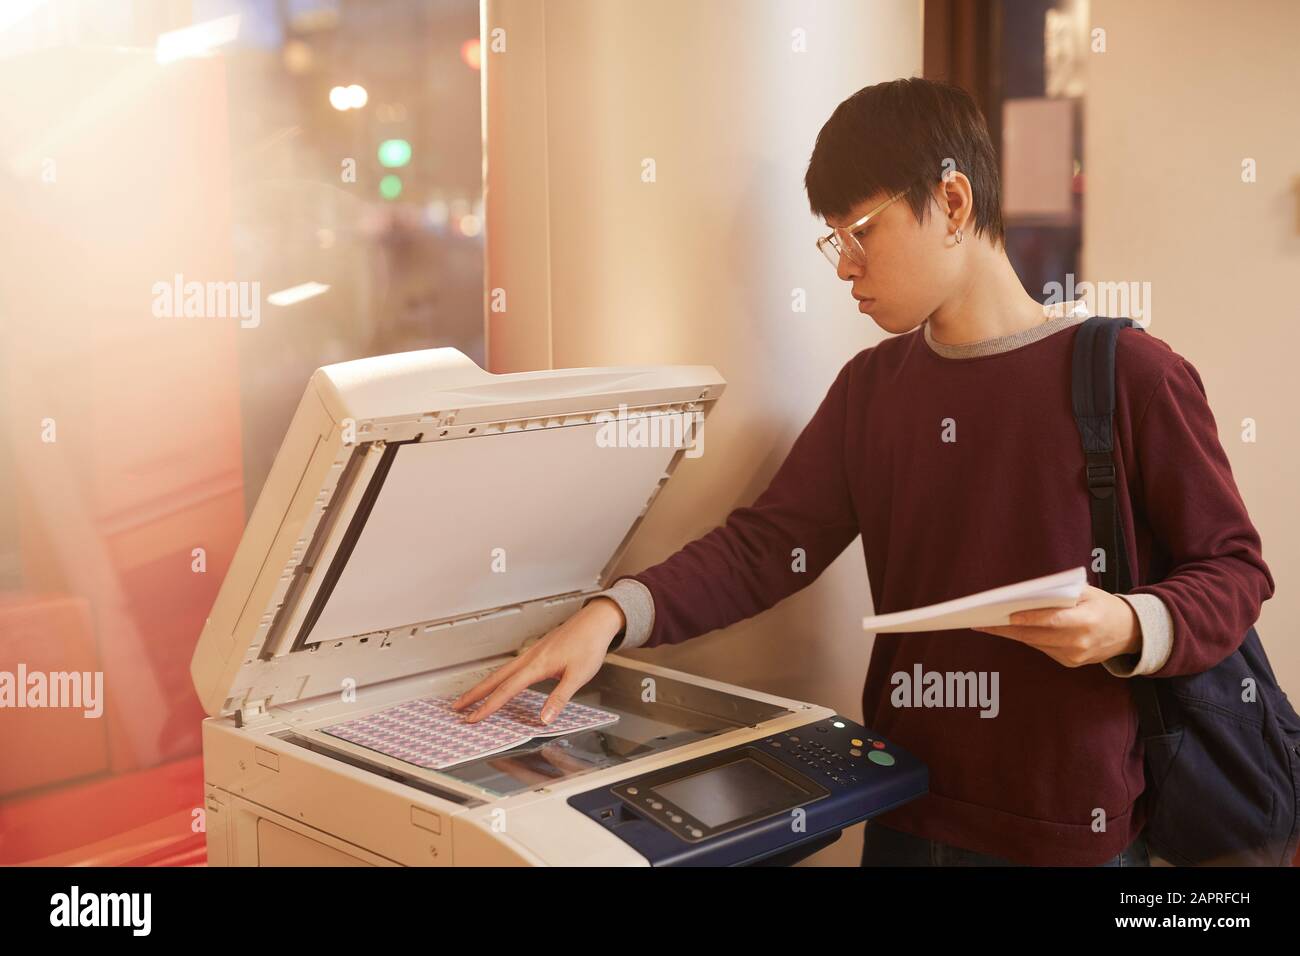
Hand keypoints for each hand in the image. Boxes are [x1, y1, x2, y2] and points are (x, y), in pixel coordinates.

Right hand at [451, 596, 625, 723]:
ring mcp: (532, 654)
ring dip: (484, 686)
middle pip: (495, 678)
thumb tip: (544, 719)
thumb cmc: (589, 644)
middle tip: (457, 708)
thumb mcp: (578, 675)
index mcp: (537, 665)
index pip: (507, 690)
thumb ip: (559, 698)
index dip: (489, 706)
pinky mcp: (537, 652)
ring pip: (501, 672)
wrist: (596, 621)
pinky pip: (510, 668)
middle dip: (474, 695)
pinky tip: (499, 683)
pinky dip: (498, 678)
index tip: (473, 718)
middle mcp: (530, 658)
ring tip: (470, 698)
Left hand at [971, 584, 1140, 667]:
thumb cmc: (1103, 605)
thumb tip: (1026, 595)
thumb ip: (1061, 593)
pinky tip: (1009, 630)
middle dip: (1007, 628)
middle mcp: (1080, 642)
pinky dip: (1026, 638)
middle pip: (1036, 635)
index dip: (1029, 619)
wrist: (1129, 632)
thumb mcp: (1088, 593)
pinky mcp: (1070, 663)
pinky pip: (1042, 648)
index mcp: (1086, 621)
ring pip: (1035, 643)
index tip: (1007, 616)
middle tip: (981, 620)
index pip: (1053, 620)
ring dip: (1011, 634)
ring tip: (987, 624)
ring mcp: (1075, 656)